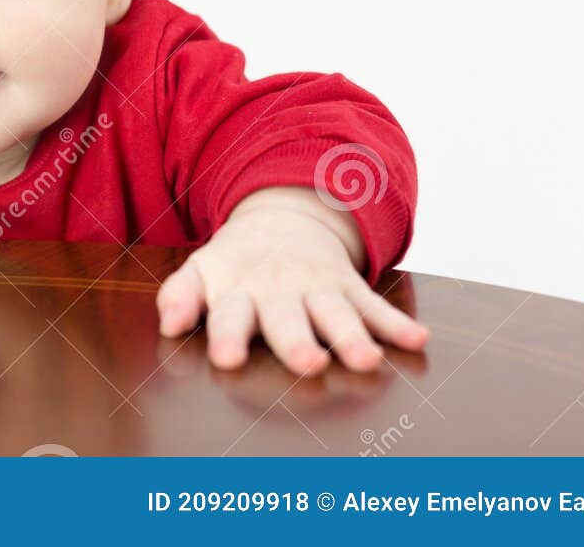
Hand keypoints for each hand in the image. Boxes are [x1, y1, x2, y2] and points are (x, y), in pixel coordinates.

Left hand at [155, 186, 427, 375]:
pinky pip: (375, 306)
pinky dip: (395, 324)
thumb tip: (166, 323)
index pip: (230, 315)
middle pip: (287, 321)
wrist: (282, 219)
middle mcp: (279, 291)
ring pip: (336, 316)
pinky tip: (417, 341)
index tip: (227, 357)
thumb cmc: (235, 262)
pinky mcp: (349, 287)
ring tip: (366, 360)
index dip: (227, 335)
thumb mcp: (201, 271)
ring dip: (352, 337)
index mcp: (237, 290)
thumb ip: (180, 295)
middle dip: (297, 343)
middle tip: (308, 364)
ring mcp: (317, 288)